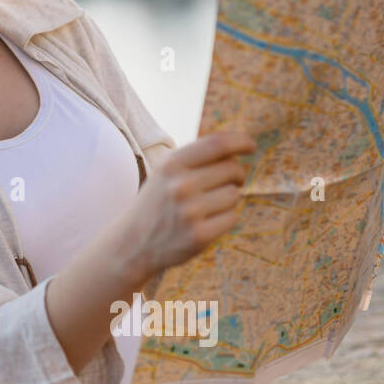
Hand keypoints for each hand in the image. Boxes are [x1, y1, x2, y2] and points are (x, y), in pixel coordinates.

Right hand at [118, 130, 254, 282]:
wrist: (132, 242)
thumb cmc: (159, 200)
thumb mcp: (168, 171)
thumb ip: (199, 155)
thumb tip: (242, 144)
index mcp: (172, 164)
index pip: (218, 144)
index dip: (240, 142)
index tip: (251, 146)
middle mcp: (180, 185)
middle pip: (232, 169)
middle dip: (237, 174)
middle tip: (228, 182)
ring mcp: (189, 212)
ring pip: (234, 194)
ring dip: (228, 198)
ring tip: (207, 205)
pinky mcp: (198, 236)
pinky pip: (232, 217)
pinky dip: (225, 218)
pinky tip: (206, 221)